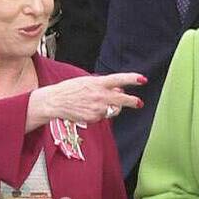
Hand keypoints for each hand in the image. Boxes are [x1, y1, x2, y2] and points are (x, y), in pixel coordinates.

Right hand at [28, 72, 146, 128]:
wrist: (55, 102)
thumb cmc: (70, 89)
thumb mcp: (87, 81)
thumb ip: (104, 85)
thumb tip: (118, 90)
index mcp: (98, 83)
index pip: (119, 79)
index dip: (132, 79)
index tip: (143, 79)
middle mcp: (99, 96)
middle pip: (122, 100)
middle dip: (132, 101)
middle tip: (139, 102)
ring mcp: (97, 109)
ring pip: (113, 110)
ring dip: (111, 107)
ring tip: (98, 103)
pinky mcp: (93, 118)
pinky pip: (103, 117)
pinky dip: (100, 113)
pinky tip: (88, 109)